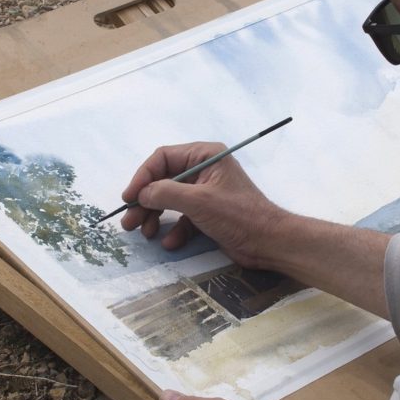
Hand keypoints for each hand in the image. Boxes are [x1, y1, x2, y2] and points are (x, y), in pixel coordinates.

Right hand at [117, 142, 289, 269]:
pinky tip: (170, 242)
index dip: (142, 177)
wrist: (270, 243)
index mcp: (205, 156)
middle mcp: (203, 170)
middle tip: (130, 220)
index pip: (163, 158)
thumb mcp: (198, 202)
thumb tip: (140, 194)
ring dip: (154, 217)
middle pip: (162, 181)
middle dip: (145, 201)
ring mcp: (205, 192)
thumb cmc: (238, 216)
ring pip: (169, 200)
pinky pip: (181, 217)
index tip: (129, 197)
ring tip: (144, 233)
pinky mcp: (207, 213)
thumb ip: (165, 193)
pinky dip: (173, 229)